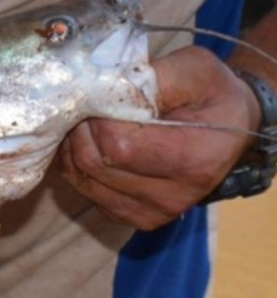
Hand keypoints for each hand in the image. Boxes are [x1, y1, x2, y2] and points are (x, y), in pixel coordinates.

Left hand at [61, 46, 261, 229]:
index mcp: (192, 159)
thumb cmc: (212, 95)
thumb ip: (150, 78)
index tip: (100, 95)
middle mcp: (172, 197)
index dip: (97, 117)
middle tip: (89, 106)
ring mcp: (152, 213)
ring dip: (75, 148)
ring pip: (82, 181)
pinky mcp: (136, 218)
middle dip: (81, 130)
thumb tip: (102, 92)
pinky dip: (79, 167)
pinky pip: (87, 193)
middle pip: (94, 164)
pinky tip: (96, 146)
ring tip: (91, 123)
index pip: (116, 145)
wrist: (233, 129)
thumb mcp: (195, 69)